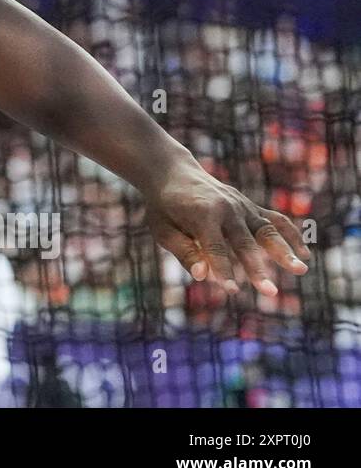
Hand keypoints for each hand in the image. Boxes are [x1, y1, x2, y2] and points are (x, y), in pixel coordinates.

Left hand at [144, 160, 309, 296]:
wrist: (173, 173)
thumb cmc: (164, 207)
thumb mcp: (163, 230)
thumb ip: (184, 252)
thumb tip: (203, 276)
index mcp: (202, 214)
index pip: (214, 248)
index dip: (223, 270)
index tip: (232, 291)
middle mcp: (226, 208)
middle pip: (245, 242)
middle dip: (257, 269)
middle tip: (270, 293)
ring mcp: (242, 206)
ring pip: (267, 230)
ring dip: (284, 251)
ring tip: (301, 270)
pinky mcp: (251, 207)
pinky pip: (275, 220)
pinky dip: (291, 235)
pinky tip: (305, 254)